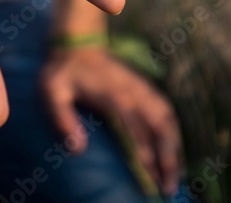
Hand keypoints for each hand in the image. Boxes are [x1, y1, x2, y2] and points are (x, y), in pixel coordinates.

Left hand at [40, 46, 181, 195]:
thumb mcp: (52, 92)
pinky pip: (167, 109)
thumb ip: (63, 119)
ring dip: (176, 146)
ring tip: (177, 174)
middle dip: (169, 159)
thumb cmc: (63, 71)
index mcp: (114, 97)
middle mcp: (134, 93)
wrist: (76, 43)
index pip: (137, 132)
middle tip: (169, 187)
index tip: (152, 180)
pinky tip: (175, 147)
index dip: (147, 157)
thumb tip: (78, 150)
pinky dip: (174, 130)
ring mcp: (142, 88)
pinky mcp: (144, 86)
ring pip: (168, 119)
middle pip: (160, 128)